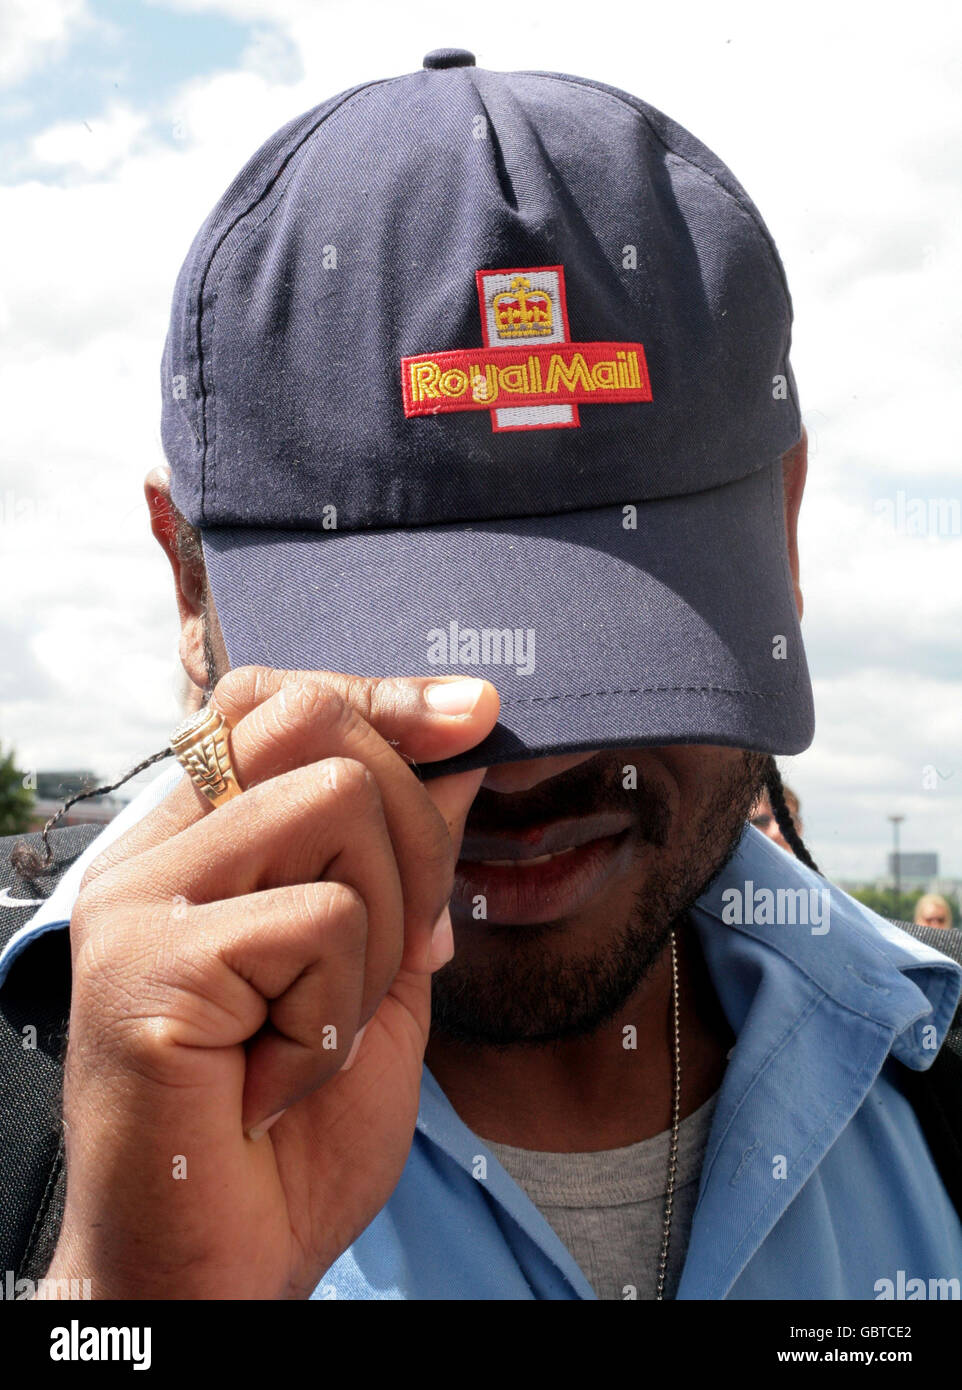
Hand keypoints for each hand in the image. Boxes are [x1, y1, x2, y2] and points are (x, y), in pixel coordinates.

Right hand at [43, 667, 498, 1298]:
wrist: (217, 1274)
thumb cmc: (287, 1137)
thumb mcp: (378, 976)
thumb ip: (410, 864)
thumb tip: (461, 751)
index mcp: (193, 845)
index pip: (277, 703)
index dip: (381, 699)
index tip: (476, 715)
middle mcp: (151, 855)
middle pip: (314, 725)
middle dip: (405, 835)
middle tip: (377, 962)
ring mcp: (138, 902)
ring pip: (337, 805)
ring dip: (376, 937)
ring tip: (311, 1031)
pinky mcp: (147, 963)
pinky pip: (321, 920)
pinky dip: (334, 1014)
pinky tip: (275, 1078)